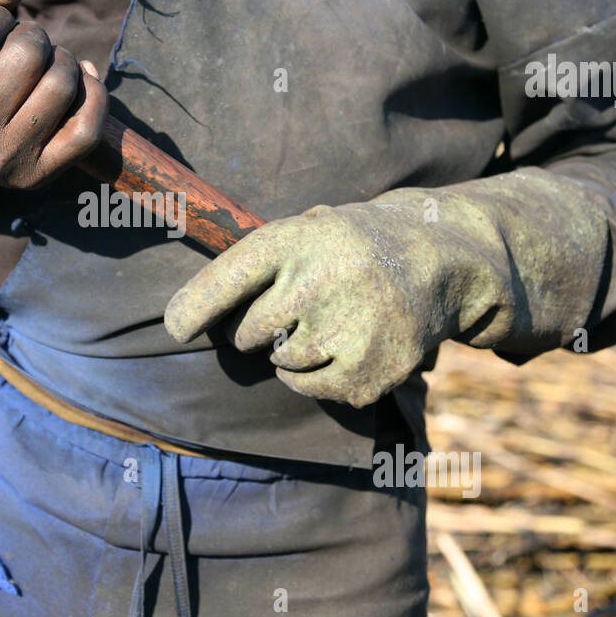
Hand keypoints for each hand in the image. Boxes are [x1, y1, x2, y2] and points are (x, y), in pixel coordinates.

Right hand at [0, 0, 107, 193]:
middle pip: (29, 53)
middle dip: (32, 35)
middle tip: (22, 44)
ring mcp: (3, 160)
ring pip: (62, 84)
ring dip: (62, 60)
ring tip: (44, 64)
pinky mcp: (37, 176)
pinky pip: (88, 128)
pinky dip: (93, 94)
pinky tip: (78, 81)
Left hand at [163, 201, 462, 408]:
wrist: (440, 260)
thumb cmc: (350, 247)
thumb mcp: (310, 228)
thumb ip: (260, 261)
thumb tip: (186, 316)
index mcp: (299, 238)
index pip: (230, 277)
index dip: (196, 305)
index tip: (175, 327)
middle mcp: (320, 281)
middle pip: (248, 332)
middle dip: (257, 329)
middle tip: (294, 308)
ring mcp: (347, 329)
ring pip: (279, 363)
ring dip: (290, 351)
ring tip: (330, 321)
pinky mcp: (369, 371)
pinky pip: (308, 388)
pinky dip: (314, 376)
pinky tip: (347, 344)